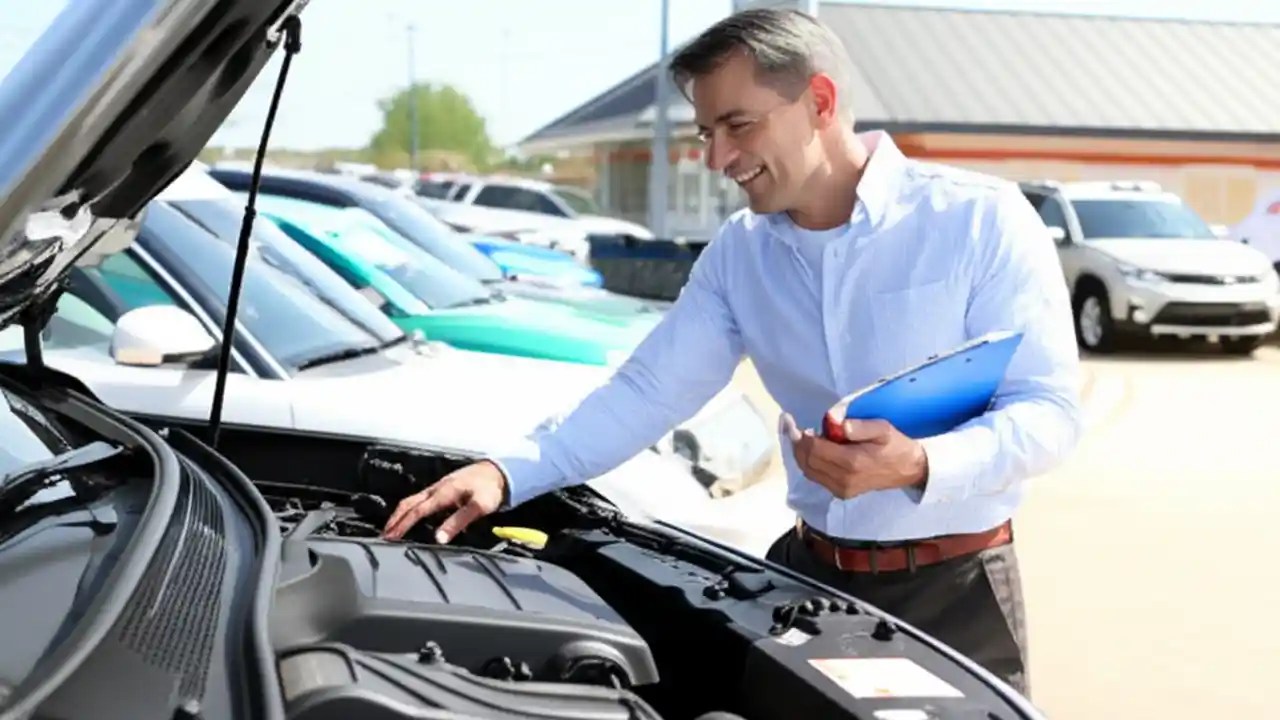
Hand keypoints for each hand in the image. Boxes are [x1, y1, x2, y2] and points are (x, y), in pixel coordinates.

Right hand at [381, 460, 507, 542]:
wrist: (501, 472)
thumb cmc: (491, 488)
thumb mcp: (478, 507)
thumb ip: (458, 522)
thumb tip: (439, 538)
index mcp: (443, 493)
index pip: (417, 511)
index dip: (402, 525)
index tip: (391, 537)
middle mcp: (438, 488)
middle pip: (409, 503)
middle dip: (395, 519)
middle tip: (384, 534)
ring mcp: (440, 486)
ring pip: (414, 500)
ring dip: (401, 513)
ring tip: (393, 527)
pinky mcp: (445, 487)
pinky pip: (422, 498)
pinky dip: (412, 508)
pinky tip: (413, 515)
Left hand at [782, 412, 927, 499]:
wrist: (909, 470)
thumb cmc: (895, 446)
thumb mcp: (883, 429)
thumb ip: (858, 426)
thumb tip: (834, 422)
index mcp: (851, 463)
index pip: (813, 450)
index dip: (799, 435)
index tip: (792, 422)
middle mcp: (843, 480)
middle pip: (807, 461)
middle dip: (797, 444)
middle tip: (794, 427)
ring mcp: (841, 489)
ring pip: (808, 471)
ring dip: (802, 454)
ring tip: (805, 436)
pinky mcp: (841, 493)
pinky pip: (816, 477)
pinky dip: (810, 463)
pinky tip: (815, 449)